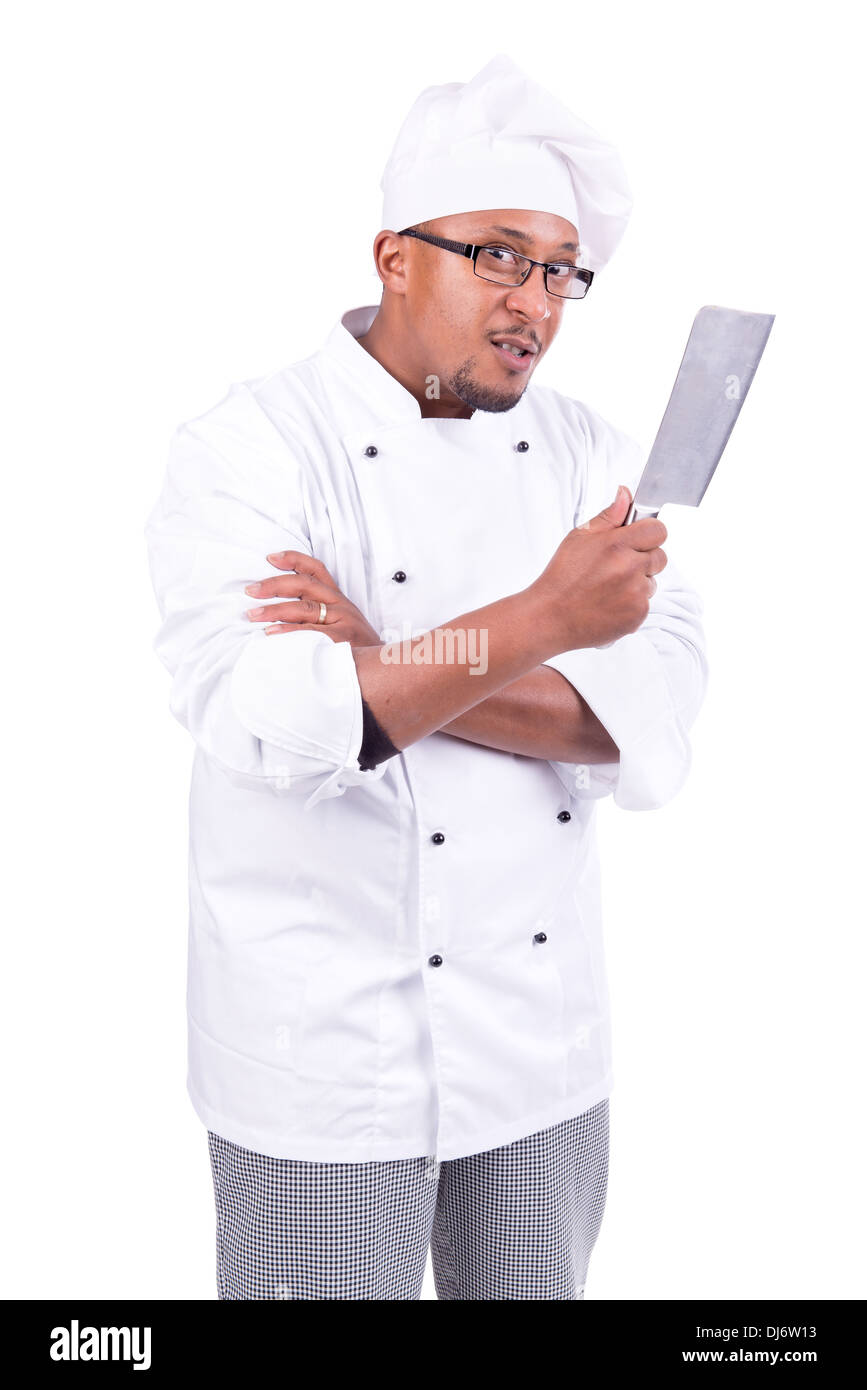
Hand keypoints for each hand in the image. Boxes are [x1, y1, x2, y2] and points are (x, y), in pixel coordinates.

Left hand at [243, 550, 381, 645]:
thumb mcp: (342, 626)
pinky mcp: (342, 639)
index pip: (316, 570)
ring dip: (274, 610)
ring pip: (304, 608)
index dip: (294, 559)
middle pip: (305, 584)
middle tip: (250, 590)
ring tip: (252, 615)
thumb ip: (317, 617)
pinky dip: (288, 632)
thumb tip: (279, 615)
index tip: (271, 557)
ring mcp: (343, 621)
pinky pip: (310, 632)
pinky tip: (271, 634)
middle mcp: (341, 606)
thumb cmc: (357, 650)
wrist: (385, 670)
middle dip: (274, 584)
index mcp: (339, 600)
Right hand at [528, 485, 667, 651]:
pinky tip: (610, 602)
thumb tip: (625, 494)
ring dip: (638, 582)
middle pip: (660, 557)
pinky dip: (632, 603)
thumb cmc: (562, 578)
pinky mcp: (637, 615)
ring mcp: (636, 594)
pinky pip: (645, 603)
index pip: (658, 529)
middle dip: (644, 559)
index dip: (648, 533)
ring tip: (609, 587)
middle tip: (618, 566)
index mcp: (617, 545)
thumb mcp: (579, 538)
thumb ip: (608, 516)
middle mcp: (630, 568)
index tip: (638, 539)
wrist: (550, 617)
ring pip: (652, 582)